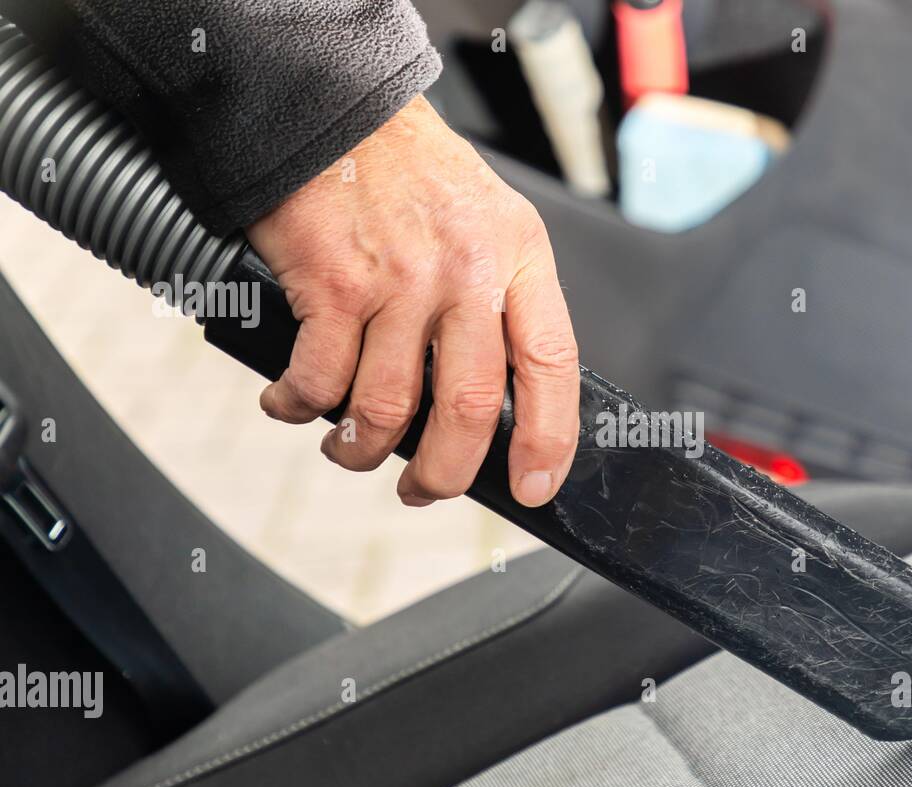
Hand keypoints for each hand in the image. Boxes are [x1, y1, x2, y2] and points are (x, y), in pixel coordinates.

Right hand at [247, 96, 578, 507]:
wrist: (333, 103)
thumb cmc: (411, 170)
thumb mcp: (490, 219)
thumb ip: (501, 297)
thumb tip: (495, 398)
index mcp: (517, 256)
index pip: (551, 365)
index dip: (549, 438)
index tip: (535, 485)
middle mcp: (465, 271)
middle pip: (469, 408)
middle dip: (445, 473)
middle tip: (425, 490)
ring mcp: (399, 279)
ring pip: (385, 409)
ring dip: (360, 449)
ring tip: (349, 449)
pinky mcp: (333, 284)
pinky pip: (319, 380)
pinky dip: (298, 407)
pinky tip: (292, 403)